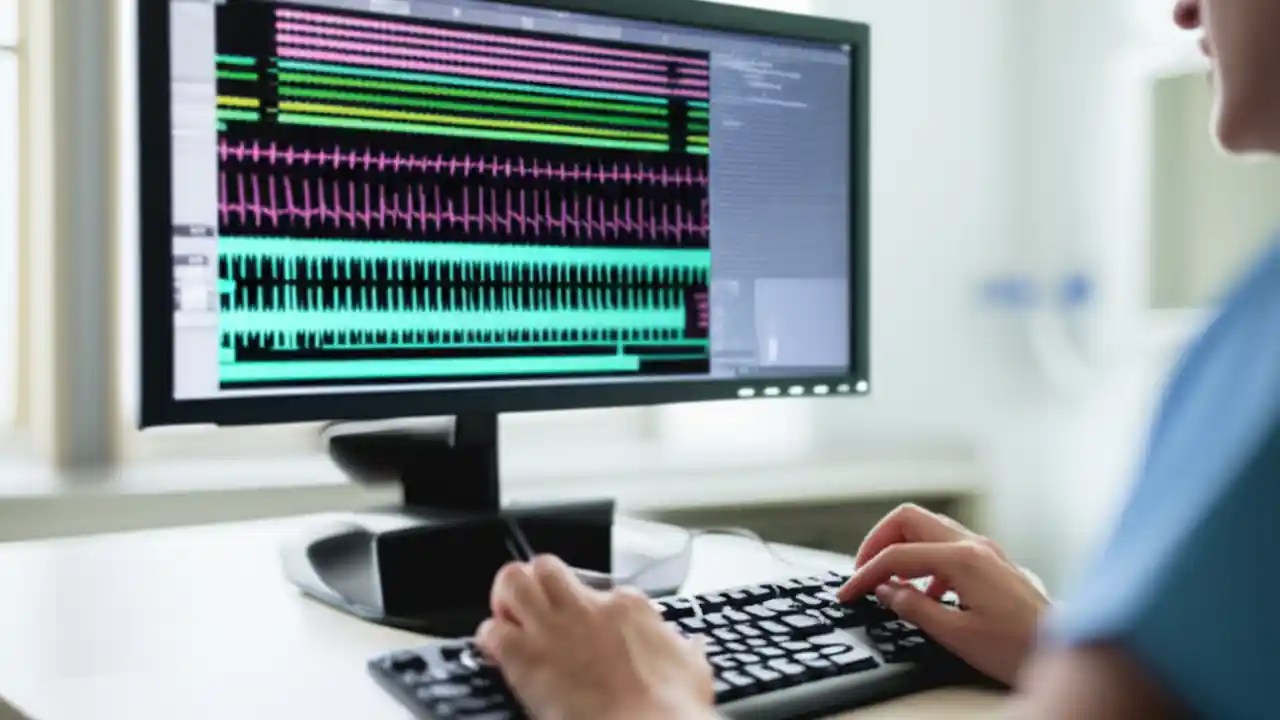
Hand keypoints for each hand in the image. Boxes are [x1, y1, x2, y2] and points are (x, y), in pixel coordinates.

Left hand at [476, 555, 716, 719]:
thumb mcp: (693, 669)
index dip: (586, 607)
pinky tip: (497, 654)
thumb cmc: (670, 708)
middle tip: (534, 607)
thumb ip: (686, 651)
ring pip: (511, 580)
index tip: (585, 629)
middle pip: (546, 566)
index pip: (598, 586)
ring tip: (510, 618)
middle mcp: (585, 607)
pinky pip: (490, 631)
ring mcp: (553, 628)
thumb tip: (691, 647)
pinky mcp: (525, 658)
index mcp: (627, 607)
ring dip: (506, 598)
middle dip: (535, 583)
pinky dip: (488, 640)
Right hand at [836, 504, 1048, 685]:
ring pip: (927, 527)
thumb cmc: (1020, 648)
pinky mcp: (991, 561)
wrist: (1068, 653)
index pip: (898, 555)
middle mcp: (974, 545)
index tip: (849, 592)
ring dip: (901, 548)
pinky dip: (924, 561)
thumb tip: (886, 591)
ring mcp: (985, 550)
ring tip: (888, 581)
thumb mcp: (958, 635)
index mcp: (963, 560)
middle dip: (877, 541)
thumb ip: (915, 608)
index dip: (866, 574)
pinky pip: (945, 545)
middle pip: (909, 518)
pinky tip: (924, 593)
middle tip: (863, 571)